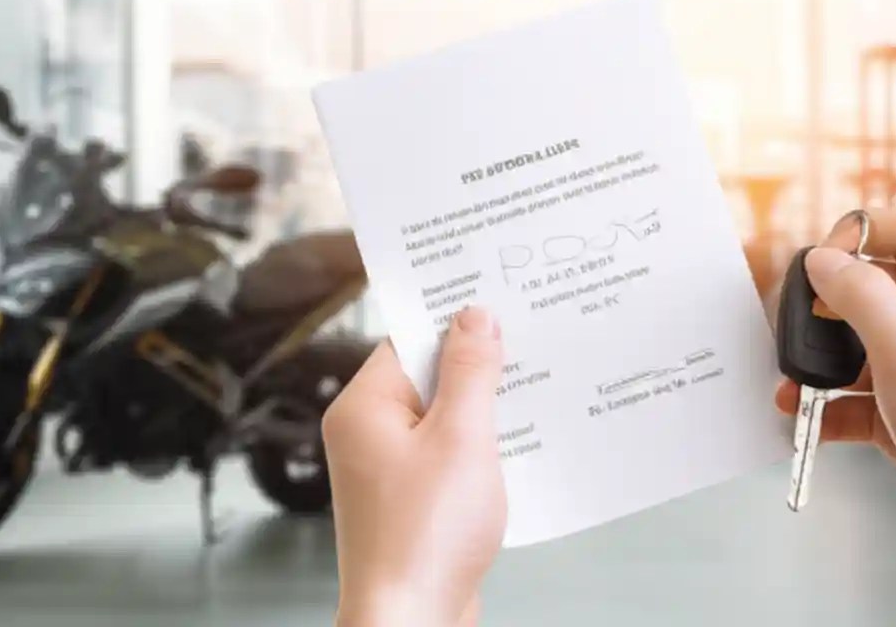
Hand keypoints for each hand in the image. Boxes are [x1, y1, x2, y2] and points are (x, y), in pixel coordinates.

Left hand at [324, 307, 505, 626]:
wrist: (412, 620)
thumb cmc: (425, 536)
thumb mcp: (461, 438)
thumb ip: (470, 373)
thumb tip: (474, 318)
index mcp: (363, 408)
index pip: (407, 341)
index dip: (453, 321)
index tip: (496, 301)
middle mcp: (367, 434)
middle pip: (426, 377)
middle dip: (476, 366)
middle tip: (527, 343)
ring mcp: (387, 470)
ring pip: (442, 418)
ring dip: (483, 410)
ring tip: (532, 393)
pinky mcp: (410, 500)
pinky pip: (446, 455)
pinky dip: (479, 449)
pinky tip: (517, 447)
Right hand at [774, 208, 895, 619]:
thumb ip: (858, 294)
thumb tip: (821, 261)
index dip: (860, 235)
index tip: (822, 261)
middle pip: (872, 288)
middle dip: (826, 304)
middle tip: (797, 319)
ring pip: (856, 344)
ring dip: (818, 359)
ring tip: (793, 375)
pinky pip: (853, 396)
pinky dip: (824, 404)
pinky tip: (806, 415)